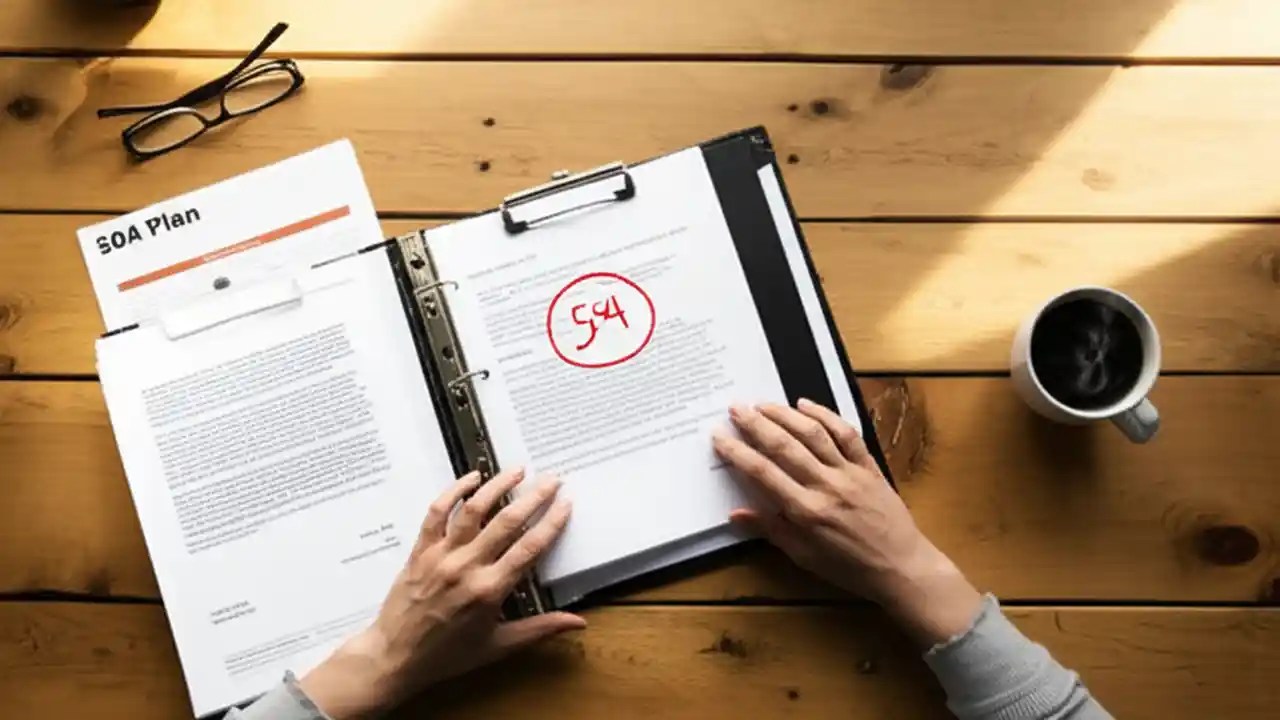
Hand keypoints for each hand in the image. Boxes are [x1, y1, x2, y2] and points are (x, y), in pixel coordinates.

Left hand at [299, 469, 584, 718]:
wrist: (395, 657)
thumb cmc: (448, 656)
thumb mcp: (498, 647)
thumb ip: (539, 629)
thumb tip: (578, 622)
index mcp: (490, 591)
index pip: (530, 548)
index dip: (551, 523)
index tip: (566, 504)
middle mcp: (467, 567)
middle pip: (507, 522)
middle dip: (534, 497)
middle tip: (551, 479)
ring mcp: (441, 555)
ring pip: (473, 510)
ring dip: (497, 485)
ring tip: (517, 470)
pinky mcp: (420, 550)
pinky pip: (437, 513)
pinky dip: (454, 491)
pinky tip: (471, 478)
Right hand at [712, 399, 980, 645]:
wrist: (901, 567)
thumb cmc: (850, 568)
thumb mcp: (805, 557)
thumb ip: (771, 530)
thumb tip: (736, 513)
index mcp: (806, 512)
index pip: (762, 474)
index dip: (737, 452)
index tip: (719, 436)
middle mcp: (826, 486)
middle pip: (784, 446)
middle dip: (756, 424)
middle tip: (735, 408)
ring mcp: (849, 473)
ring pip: (813, 434)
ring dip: (785, 415)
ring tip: (762, 404)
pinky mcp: (869, 466)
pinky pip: (846, 434)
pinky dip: (825, 415)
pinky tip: (806, 405)